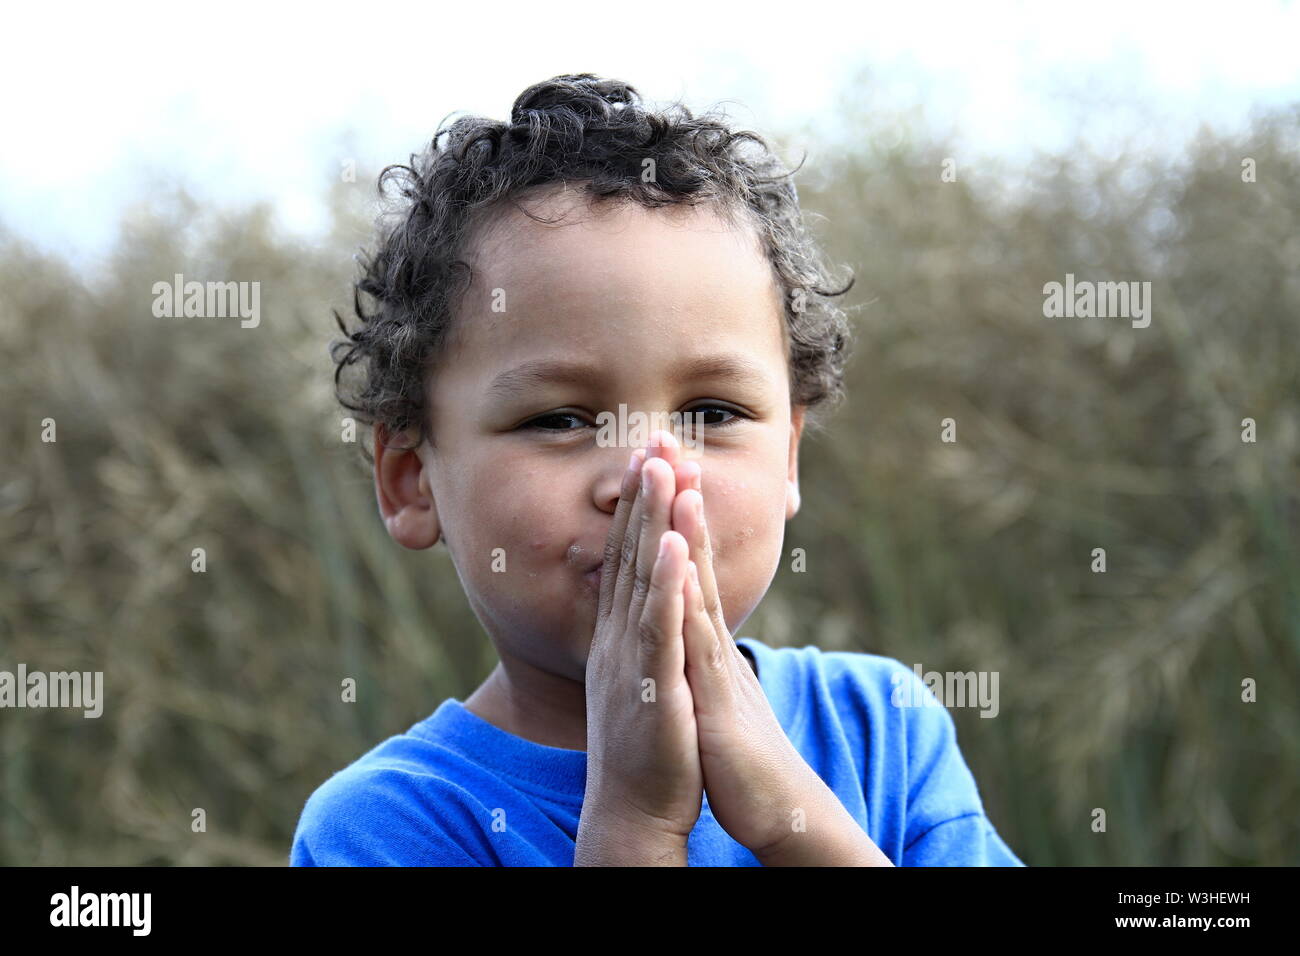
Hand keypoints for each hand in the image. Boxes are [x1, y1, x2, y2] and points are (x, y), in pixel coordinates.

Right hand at [577, 432, 704, 859]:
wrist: (634, 808)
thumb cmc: (647, 745)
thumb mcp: (641, 677)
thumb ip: (645, 635)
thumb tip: (653, 603)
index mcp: (620, 634)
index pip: (628, 555)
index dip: (639, 505)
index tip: (651, 457)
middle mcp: (618, 637)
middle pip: (631, 552)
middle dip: (643, 494)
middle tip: (654, 438)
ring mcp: (631, 659)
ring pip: (641, 578)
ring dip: (652, 521)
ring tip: (661, 468)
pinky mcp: (650, 687)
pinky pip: (658, 628)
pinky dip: (664, 583)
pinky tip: (672, 543)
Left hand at [670, 457, 876, 860]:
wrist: (770, 803)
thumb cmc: (736, 749)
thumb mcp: (710, 688)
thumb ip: (699, 650)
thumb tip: (689, 624)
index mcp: (701, 634)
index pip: (684, 559)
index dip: (670, 510)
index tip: (656, 462)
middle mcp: (709, 634)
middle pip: (693, 553)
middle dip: (678, 495)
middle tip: (665, 437)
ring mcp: (713, 657)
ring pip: (698, 582)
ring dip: (688, 526)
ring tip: (677, 474)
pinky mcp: (712, 689)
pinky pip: (695, 633)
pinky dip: (686, 590)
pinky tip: (679, 553)